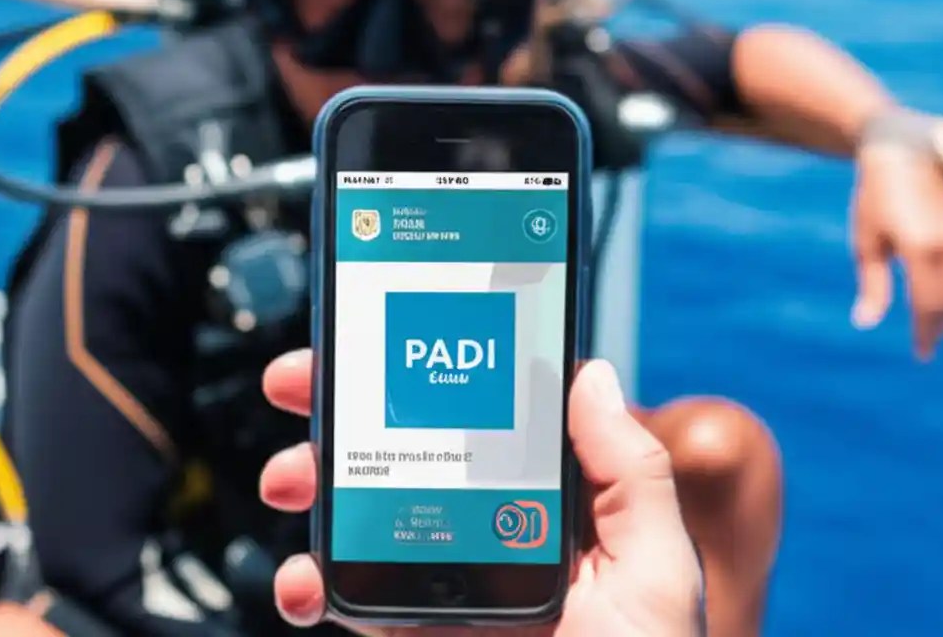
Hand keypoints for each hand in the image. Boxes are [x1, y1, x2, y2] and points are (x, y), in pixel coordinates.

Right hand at [258, 350, 703, 636]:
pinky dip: (311, 583)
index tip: (387, 334)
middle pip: (411, 451)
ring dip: (314, 484)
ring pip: (366, 514)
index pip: (487, 416)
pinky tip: (302, 583)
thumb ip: (630, 474)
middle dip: (348, 412)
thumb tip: (592, 373)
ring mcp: (449, 583)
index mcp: (552, 501)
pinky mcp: (415, 631)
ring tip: (286, 480)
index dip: (435, 371)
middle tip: (298, 385)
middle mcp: (494, 529)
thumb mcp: (656, 570)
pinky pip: (351, 598)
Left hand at [850, 111, 942, 359]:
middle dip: (938, 326)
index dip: (926, 332)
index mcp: (920, 249)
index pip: (928, 304)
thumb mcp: (867, 242)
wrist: (903, 153)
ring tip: (934, 329)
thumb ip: (872, 286)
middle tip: (926, 347)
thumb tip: (864, 323)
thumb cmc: (875, 197)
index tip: (921, 354)